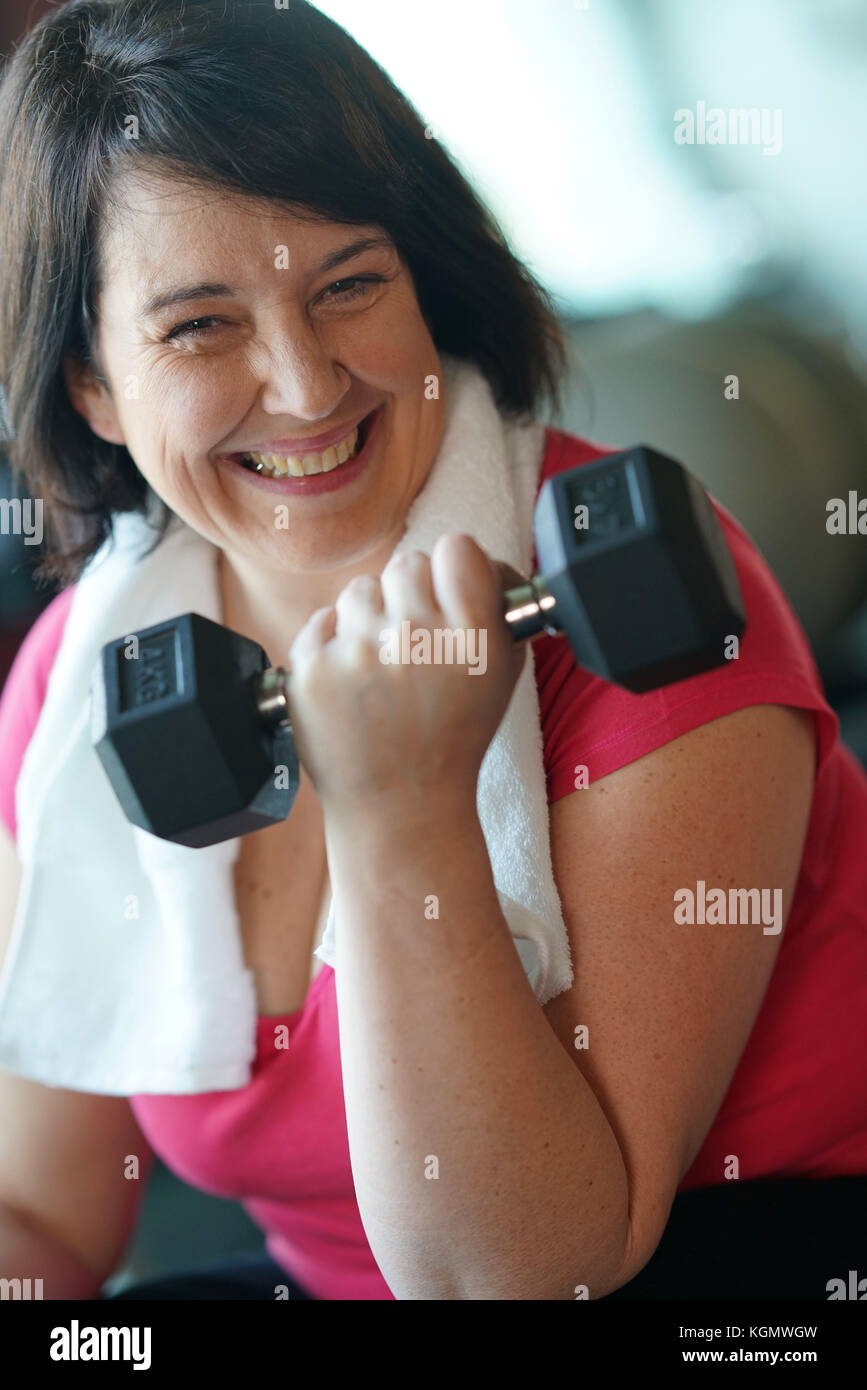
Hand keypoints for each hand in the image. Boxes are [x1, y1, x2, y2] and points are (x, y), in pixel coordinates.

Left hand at [285, 535, 527, 817]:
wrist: (401, 807)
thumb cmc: (453, 740)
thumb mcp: (499, 676)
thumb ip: (493, 610)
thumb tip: (477, 560)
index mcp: (472, 636)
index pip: (457, 548)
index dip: (452, 568)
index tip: (448, 592)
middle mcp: (417, 637)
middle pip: (406, 564)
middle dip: (409, 596)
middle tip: (412, 643)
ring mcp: (359, 652)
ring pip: (359, 590)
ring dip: (369, 620)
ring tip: (380, 671)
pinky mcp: (312, 670)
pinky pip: (321, 621)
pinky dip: (333, 646)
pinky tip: (352, 685)